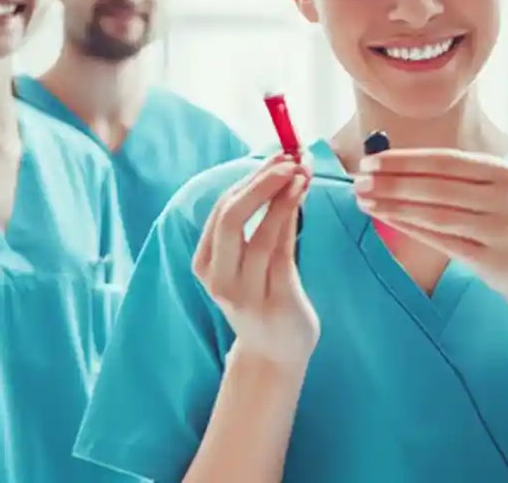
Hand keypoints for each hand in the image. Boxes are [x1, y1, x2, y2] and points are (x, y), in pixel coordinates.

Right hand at [192, 154, 318, 366]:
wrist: (275, 353)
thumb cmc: (265, 297)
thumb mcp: (254, 259)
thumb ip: (264, 222)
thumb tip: (285, 171)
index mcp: (205, 263)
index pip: (221, 210)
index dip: (248, 178)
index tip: (277, 155)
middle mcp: (218, 278)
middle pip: (230, 218)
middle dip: (259, 183)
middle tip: (288, 159)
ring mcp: (244, 293)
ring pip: (257, 234)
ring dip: (280, 196)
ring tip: (301, 172)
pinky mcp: (273, 300)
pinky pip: (279, 251)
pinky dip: (289, 218)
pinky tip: (301, 195)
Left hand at [353, 149, 507, 299]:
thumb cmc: (501, 219)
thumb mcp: (490, 188)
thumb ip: (450, 176)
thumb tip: (390, 164)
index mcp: (501, 171)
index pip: (445, 161)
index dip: (405, 160)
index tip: (371, 161)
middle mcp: (504, 197)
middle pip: (437, 187)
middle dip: (393, 183)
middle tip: (359, 182)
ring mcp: (498, 228)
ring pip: (436, 214)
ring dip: (395, 206)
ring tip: (365, 201)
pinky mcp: (489, 258)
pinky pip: (441, 241)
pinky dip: (410, 229)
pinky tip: (387, 219)